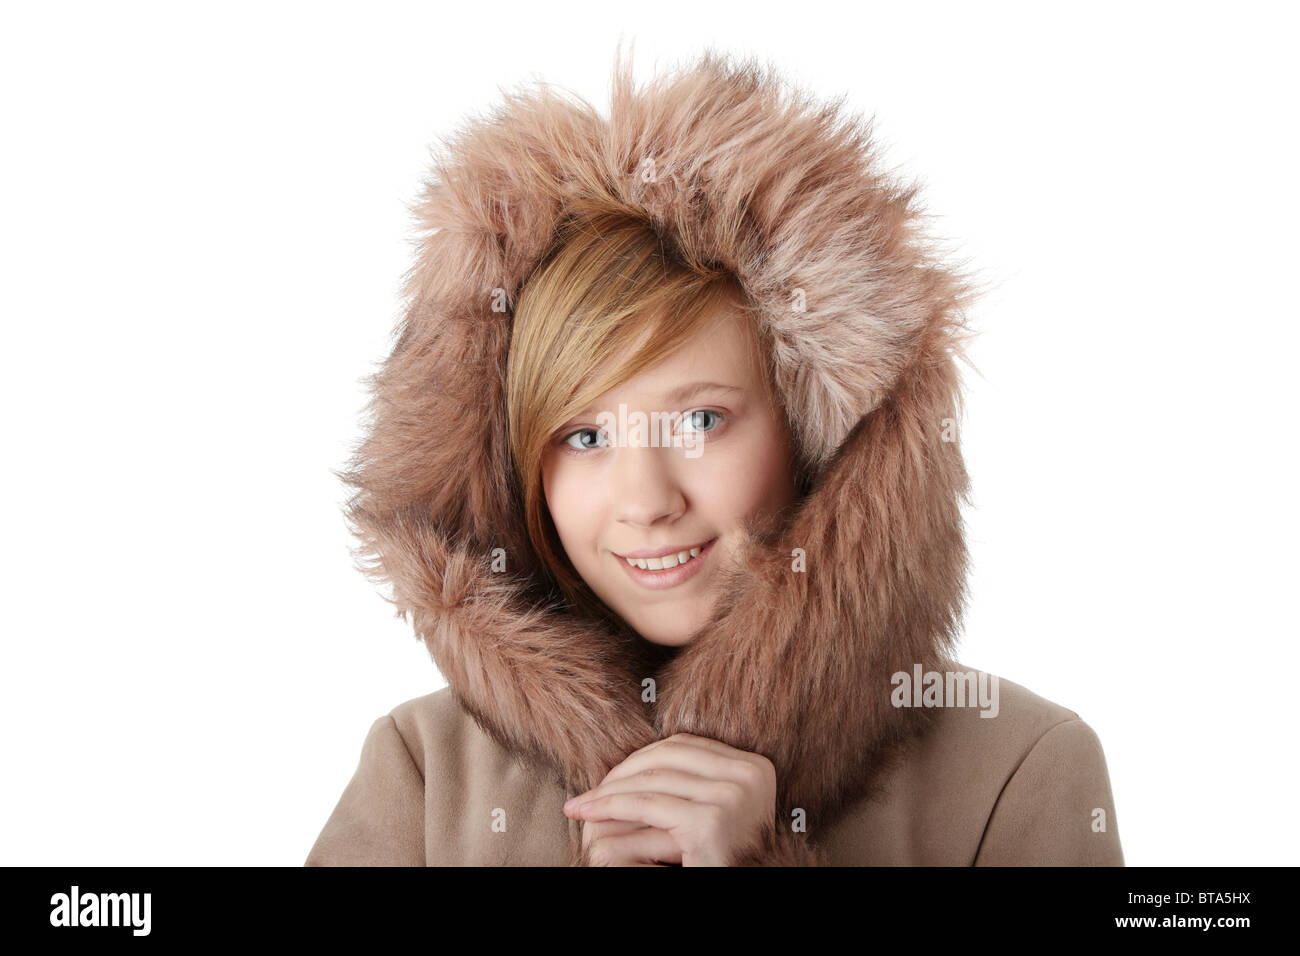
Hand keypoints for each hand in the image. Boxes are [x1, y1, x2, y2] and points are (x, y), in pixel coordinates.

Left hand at [563, 732, 776, 865]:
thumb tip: (637, 758)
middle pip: (669, 757)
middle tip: (589, 791)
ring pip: (653, 781)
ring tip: (580, 805)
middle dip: (622, 772)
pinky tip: (590, 814)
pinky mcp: (709, 822)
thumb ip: (693, 782)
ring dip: (608, 793)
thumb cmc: (722, 859)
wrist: (747, 885)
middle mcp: (749, 777)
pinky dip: (611, 808)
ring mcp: (731, 798)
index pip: (686, 747)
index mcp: (755, 768)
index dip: (642, 757)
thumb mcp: (715, 810)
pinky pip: (647, 806)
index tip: (612, 774)